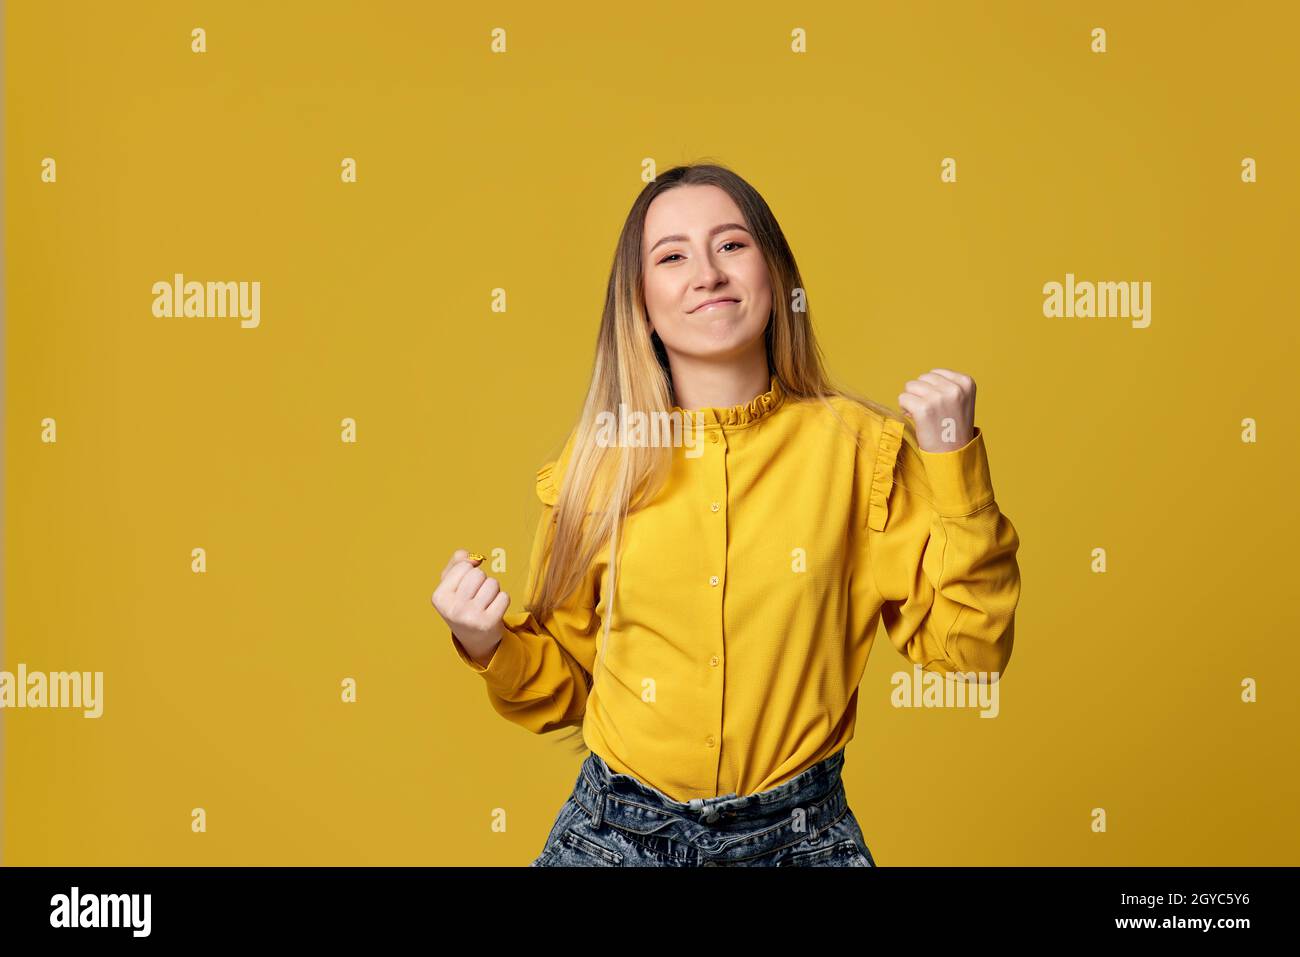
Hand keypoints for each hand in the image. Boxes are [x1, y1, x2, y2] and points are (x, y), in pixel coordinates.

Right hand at [432, 549, 509, 665]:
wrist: (474, 639)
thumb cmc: (462, 604)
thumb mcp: (451, 584)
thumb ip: (457, 562)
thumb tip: (475, 557)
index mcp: (439, 597)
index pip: (464, 566)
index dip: (469, 572)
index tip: (465, 588)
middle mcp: (452, 609)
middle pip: (479, 574)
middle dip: (482, 581)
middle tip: (477, 597)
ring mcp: (470, 617)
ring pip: (493, 583)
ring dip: (493, 590)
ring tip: (485, 603)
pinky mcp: (489, 623)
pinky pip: (504, 596)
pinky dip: (502, 600)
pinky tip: (493, 610)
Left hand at [897, 369, 975, 453]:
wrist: (954, 455)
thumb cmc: (953, 428)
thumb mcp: (961, 400)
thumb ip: (947, 386)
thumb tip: (920, 380)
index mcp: (966, 382)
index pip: (935, 373)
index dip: (932, 389)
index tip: (939, 405)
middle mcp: (954, 388)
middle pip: (922, 378)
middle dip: (921, 394)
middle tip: (929, 412)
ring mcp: (939, 397)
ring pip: (910, 386)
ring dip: (912, 400)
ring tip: (923, 415)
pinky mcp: (923, 408)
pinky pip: (902, 398)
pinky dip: (904, 408)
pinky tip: (915, 418)